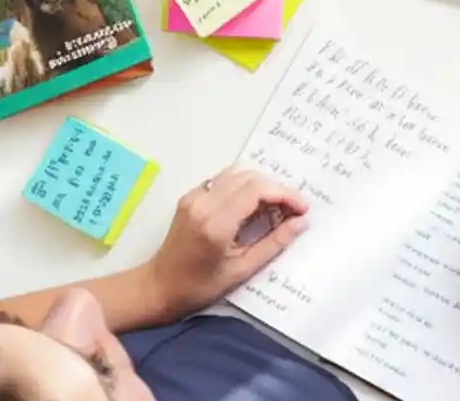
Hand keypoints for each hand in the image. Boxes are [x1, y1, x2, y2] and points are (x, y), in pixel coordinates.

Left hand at [145, 167, 308, 318]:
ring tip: (275, 208)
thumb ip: (274, 243)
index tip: (302, 209)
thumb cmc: (199, 287)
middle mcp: (203, 202)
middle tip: (292, 210)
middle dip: (277, 189)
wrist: (158, 287)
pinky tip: (253, 207)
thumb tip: (300, 222)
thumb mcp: (242, 270)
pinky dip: (245, 187)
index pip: (257, 189)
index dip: (285, 194)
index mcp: (215, 223)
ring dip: (262, 185)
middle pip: (250, 176)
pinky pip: (225, 180)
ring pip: (238, 173)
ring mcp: (194, 196)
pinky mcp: (190, 196)